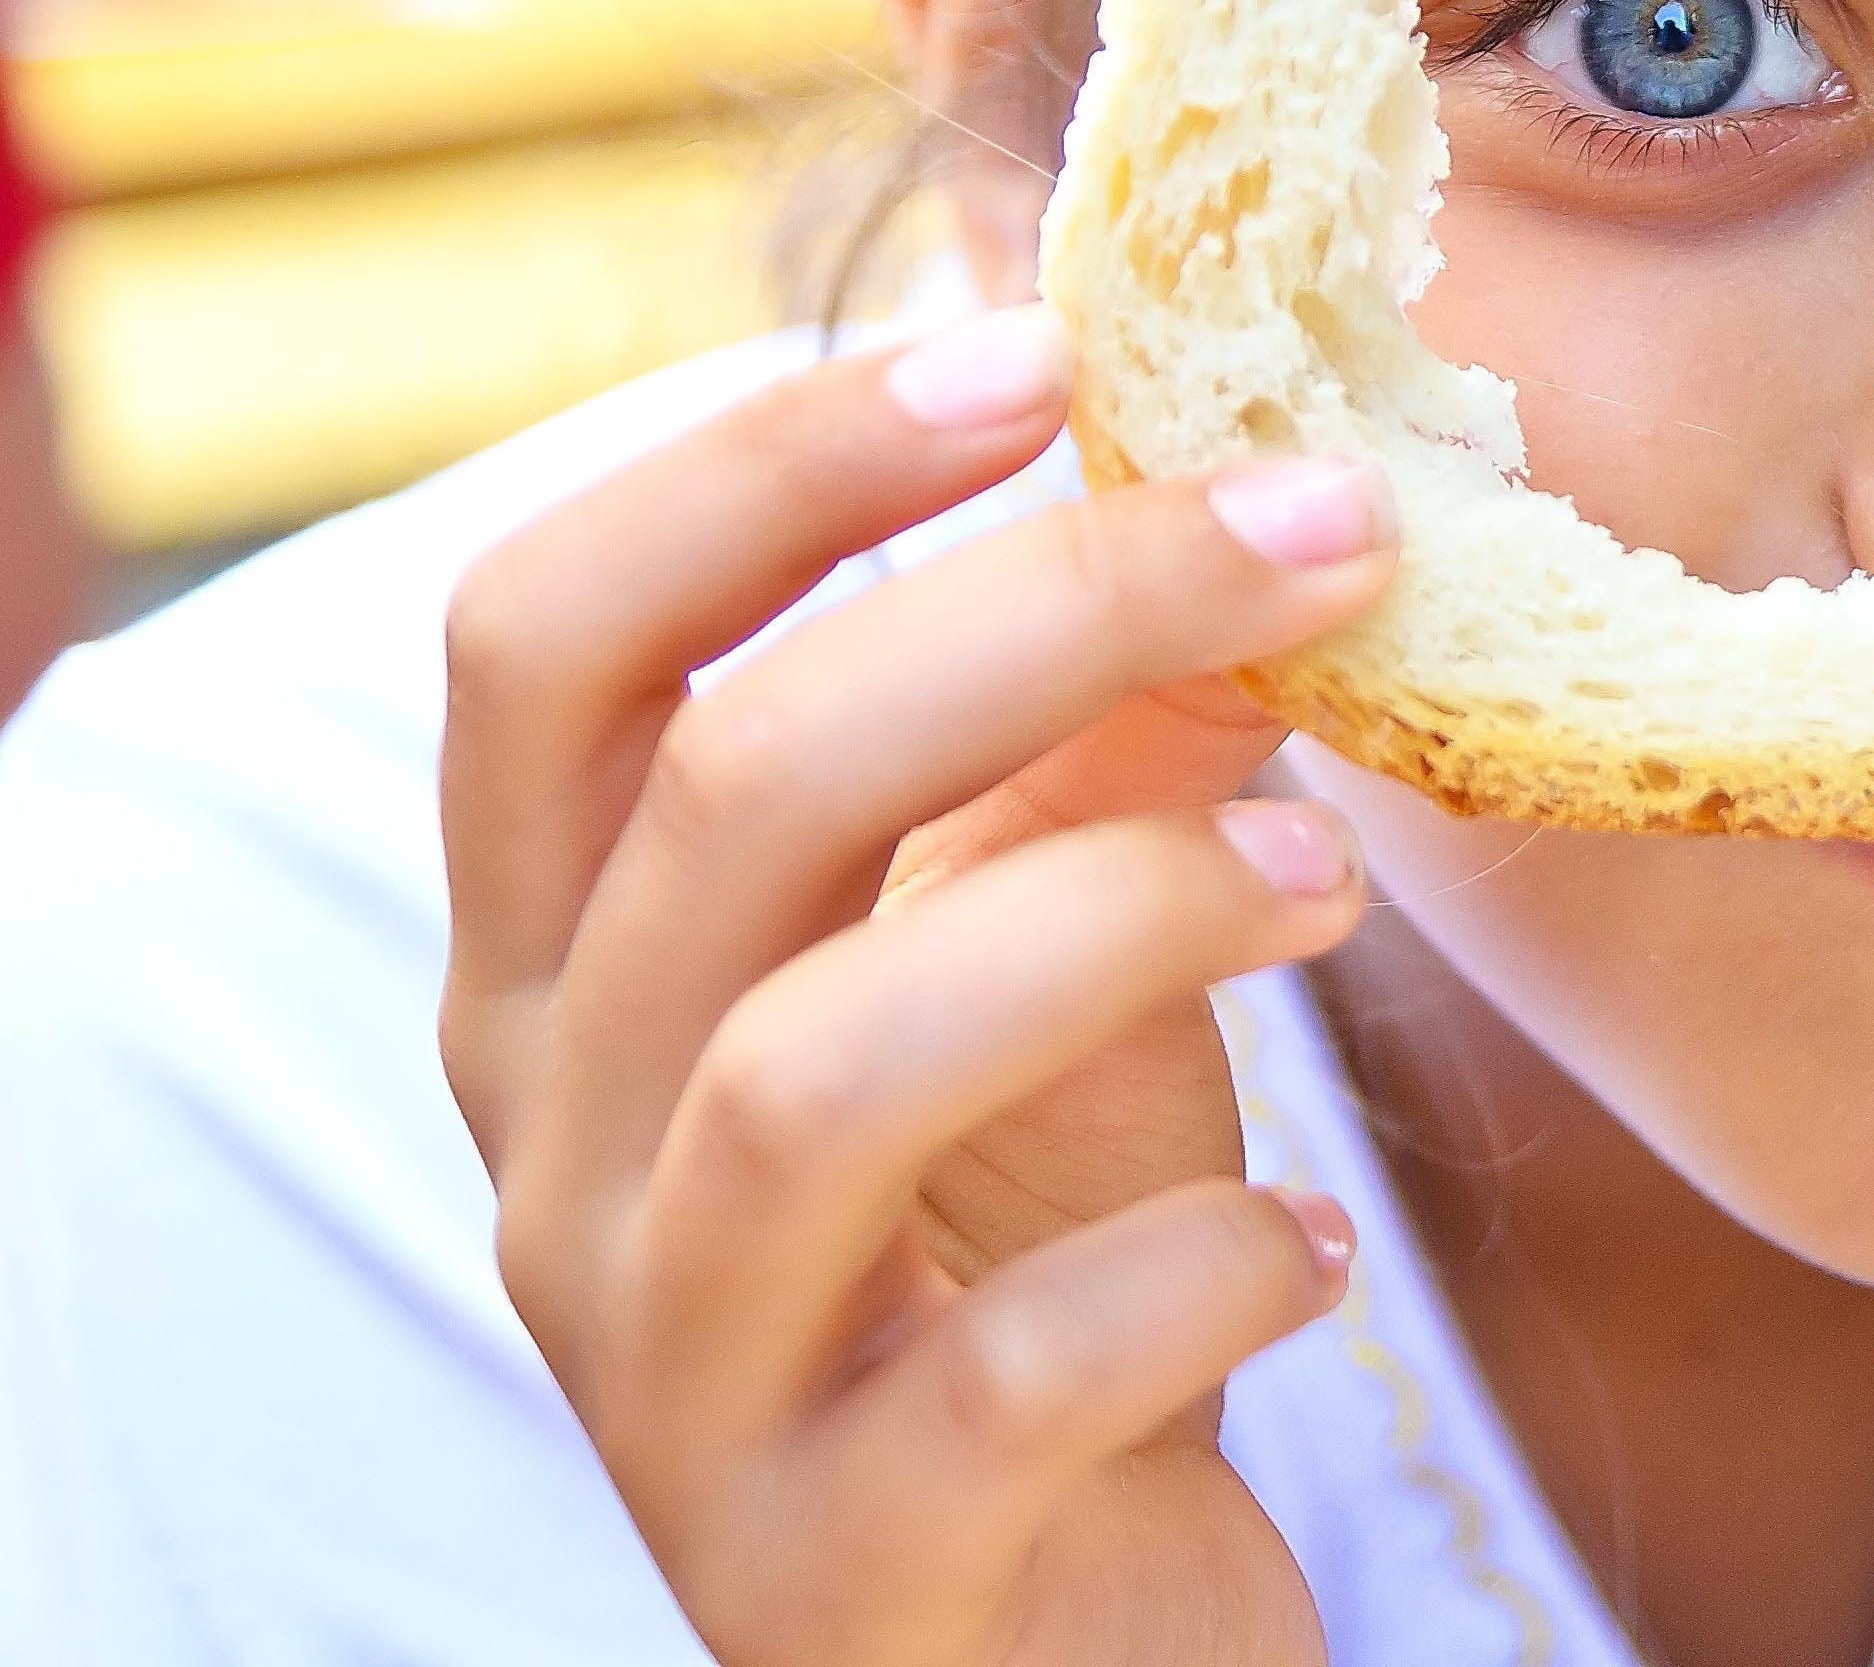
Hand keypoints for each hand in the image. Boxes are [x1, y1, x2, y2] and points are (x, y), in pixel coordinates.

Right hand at [433, 305, 1395, 1666]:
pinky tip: (1330, 1247)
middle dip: (1047, 614)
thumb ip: (1088, 751)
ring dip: (1120, 916)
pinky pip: (998, 1382)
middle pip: (728, 800)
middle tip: (1328, 530)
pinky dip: (1201, 1274)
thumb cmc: (1030, 1265)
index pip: (541, 642)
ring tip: (1332, 873)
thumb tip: (1226, 483)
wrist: (1054, 1650)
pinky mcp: (833, 1578)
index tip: (1029, 339)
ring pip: (818, 1075)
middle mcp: (557, 1156)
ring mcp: (672, 1380)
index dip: (765, 467)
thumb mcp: (1053, 976)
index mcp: (564, 967)